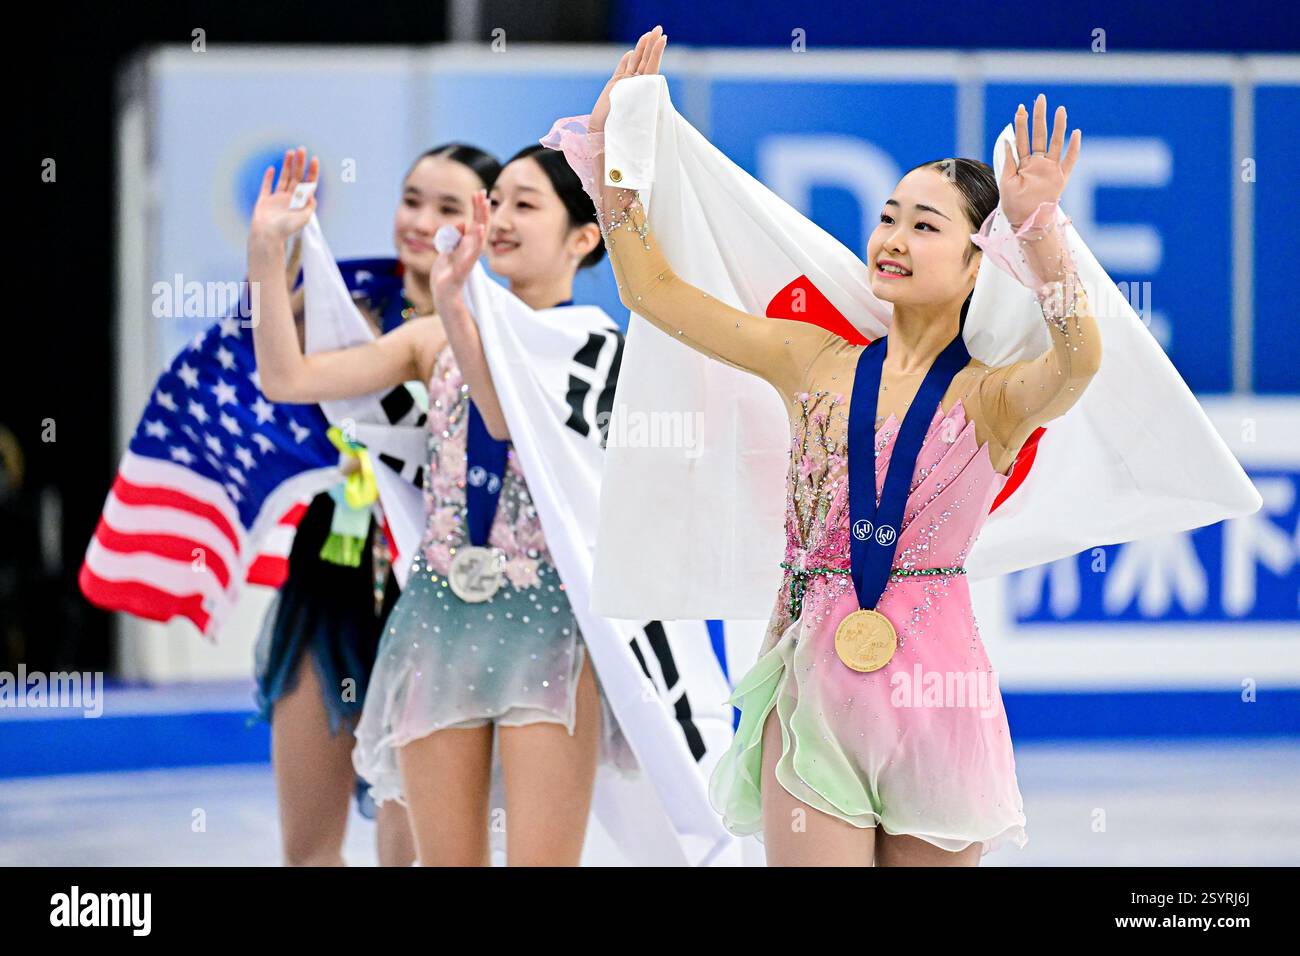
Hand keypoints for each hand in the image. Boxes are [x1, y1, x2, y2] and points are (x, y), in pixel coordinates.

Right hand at [251, 147, 318, 242]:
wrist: (267, 236)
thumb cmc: (286, 229)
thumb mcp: (304, 219)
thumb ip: (310, 207)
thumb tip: (313, 195)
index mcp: (300, 203)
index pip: (308, 184)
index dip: (312, 172)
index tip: (314, 159)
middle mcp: (289, 199)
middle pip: (296, 177)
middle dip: (299, 163)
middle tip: (302, 149)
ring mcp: (277, 199)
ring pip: (283, 178)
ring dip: (287, 165)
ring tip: (290, 152)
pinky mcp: (264, 201)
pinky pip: (266, 187)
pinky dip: (268, 178)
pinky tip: (272, 169)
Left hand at [431, 188, 487, 302]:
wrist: (443, 297)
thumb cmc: (446, 274)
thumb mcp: (448, 250)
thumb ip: (454, 237)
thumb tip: (461, 222)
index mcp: (466, 246)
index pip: (476, 223)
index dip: (478, 209)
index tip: (480, 192)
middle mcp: (469, 252)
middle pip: (478, 229)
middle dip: (480, 212)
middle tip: (483, 194)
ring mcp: (466, 263)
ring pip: (476, 243)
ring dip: (481, 226)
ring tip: (484, 211)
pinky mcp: (459, 274)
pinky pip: (467, 259)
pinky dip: (472, 247)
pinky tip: (475, 235)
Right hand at [589, 25, 666, 131]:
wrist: (603, 134)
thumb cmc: (623, 130)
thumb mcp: (639, 117)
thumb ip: (646, 104)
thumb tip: (652, 89)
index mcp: (644, 91)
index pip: (652, 67)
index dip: (657, 53)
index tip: (664, 39)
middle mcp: (637, 86)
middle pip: (645, 61)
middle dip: (652, 45)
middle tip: (658, 29)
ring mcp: (626, 85)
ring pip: (634, 62)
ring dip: (641, 48)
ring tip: (648, 35)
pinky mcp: (615, 86)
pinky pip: (622, 70)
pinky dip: (626, 61)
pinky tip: (631, 53)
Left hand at [998, 93, 1080, 226]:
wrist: (1026, 223)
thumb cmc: (1014, 206)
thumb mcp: (1006, 182)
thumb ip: (1009, 162)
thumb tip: (1007, 141)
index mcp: (1023, 164)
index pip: (1022, 139)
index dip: (1021, 124)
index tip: (1021, 108)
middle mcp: (1037, 164)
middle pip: (1039, 135)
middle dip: (1039, 117)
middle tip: (1040, 99)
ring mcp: (1050, 170)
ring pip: (1055, 143)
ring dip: (1058, 127)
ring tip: (1060, 110)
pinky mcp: (1060, 178)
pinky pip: (1069, 161)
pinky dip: (1074, 148)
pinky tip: (1076, 133)